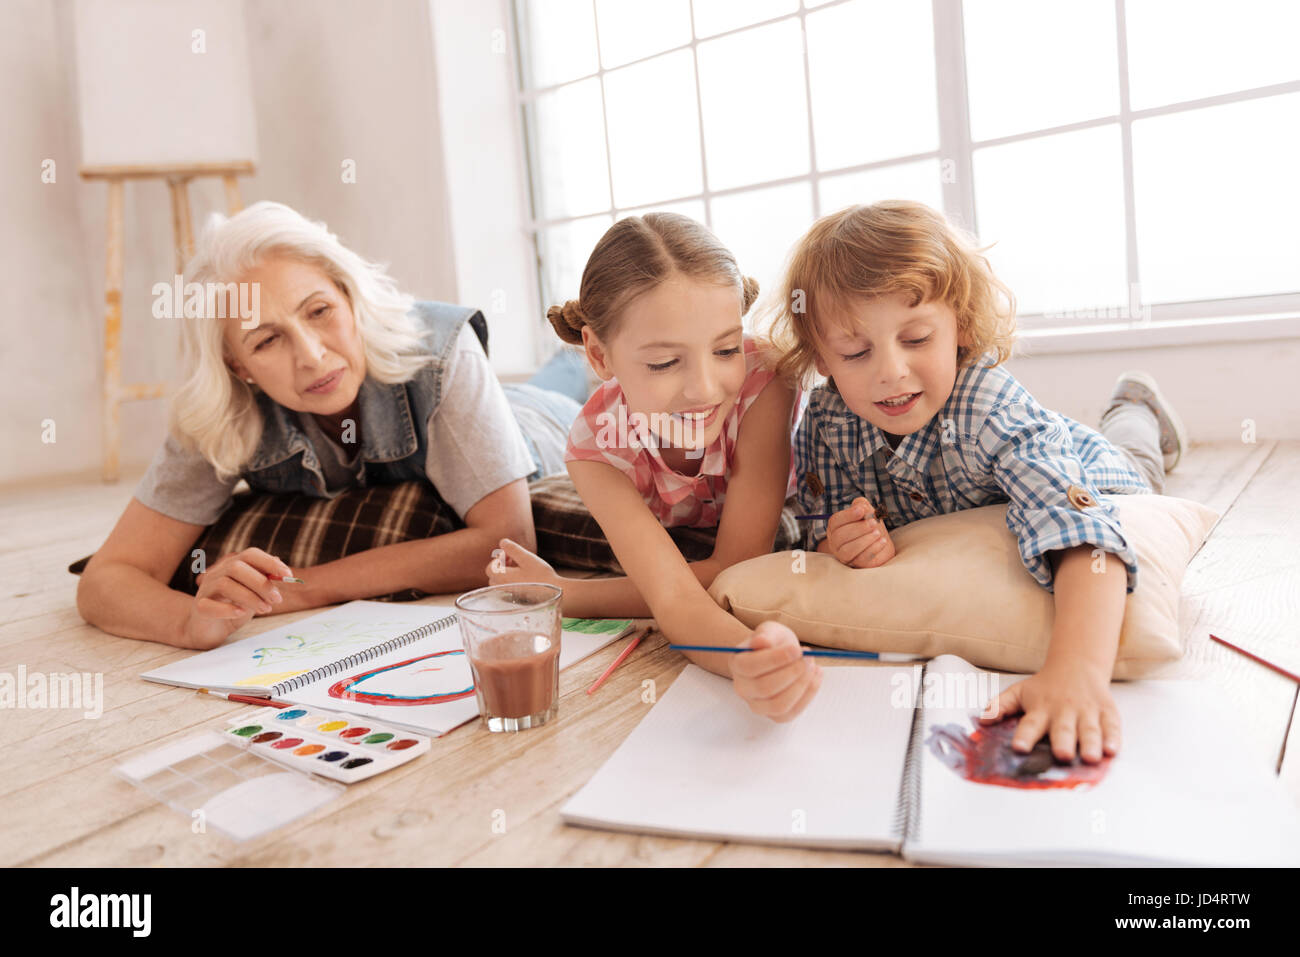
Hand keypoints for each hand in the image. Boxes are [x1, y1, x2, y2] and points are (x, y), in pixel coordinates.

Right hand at [184, 548, 290, 648]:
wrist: (208, 628)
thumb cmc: (234, 606)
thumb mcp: (254, 592)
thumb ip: (265, 579)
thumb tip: (281, 565)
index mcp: (232, 566)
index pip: (250, 554)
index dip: (269, 562)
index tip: (288, 574)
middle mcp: (216, 573)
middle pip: (236, 567)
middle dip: (261, 583)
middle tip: (277, 599)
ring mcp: (205, 590)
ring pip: (225, 584)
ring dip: (250, 597)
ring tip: (266, 609)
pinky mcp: (199, 608)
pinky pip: (209, 605)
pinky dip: (227, 609)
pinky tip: (242, 613)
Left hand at [486, 537, 559, 588]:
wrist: (555, 593)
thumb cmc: (541, 575)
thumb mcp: (527, 558)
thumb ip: (513, 549)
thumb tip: (502, 542)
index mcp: (503, 578)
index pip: (490, 568)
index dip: (499, 558)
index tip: (511, 555)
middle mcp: (504, 588)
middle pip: (494, 576)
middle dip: (501, 565)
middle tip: (515, 560)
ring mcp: (510, 595)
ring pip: (500, 583)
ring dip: (506, 573)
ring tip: (521, 567)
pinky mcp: (518, 599)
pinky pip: (508, 588)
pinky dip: (512, 581)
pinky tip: (526, 576)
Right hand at [729, 620, 823, 722]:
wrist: (777, 656)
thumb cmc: (773, 643)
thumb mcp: (770, 630)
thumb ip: (766, 635)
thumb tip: (761, 642)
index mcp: (737, 664)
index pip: (750, 667)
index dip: (774, 659)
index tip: (796, 650)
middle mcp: (742, 688)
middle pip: (765, 688)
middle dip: (792, 673)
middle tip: (808, 658)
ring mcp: (757, 705)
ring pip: (779, 705)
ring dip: (801, 686)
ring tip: (812, 667)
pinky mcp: (774, 715)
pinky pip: (791, 712)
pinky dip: (808, 695)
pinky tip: (815, 676)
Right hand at [822, 496, 894, 567]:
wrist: (881, 543)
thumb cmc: (870, 526)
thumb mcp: (866, 512)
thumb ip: (862, 505)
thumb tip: (861, 507)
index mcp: (835, 527)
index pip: (835, 521)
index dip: (848, 515)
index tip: (862, 510)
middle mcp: (836, 543)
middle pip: (840, 537)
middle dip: (858, 528)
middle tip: (874, 522)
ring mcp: (844, 556)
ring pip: (848, 550)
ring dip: (864, 540)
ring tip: (878, 532)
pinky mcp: (857, 565)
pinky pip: (861, 560)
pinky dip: (873, 549)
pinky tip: (883, 541)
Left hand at [980, 661, 1120, 763]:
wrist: (1077, 666)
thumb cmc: (1044, 687)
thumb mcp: (1019, 692)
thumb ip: (1000, 706)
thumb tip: (982, 720)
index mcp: (1040, 709)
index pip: (1030, 724)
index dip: (1024, 736)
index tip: (1020, 748)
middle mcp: (1063, 712)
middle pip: (1063, 729)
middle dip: (1063, 742)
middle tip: (1063, 755)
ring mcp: (1086, 712)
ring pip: (1089, 730)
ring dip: (1090, 743)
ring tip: (1090, 757)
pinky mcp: (1107, 712)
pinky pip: (1112, 725)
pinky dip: (1113, 738)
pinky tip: (1113, 749)